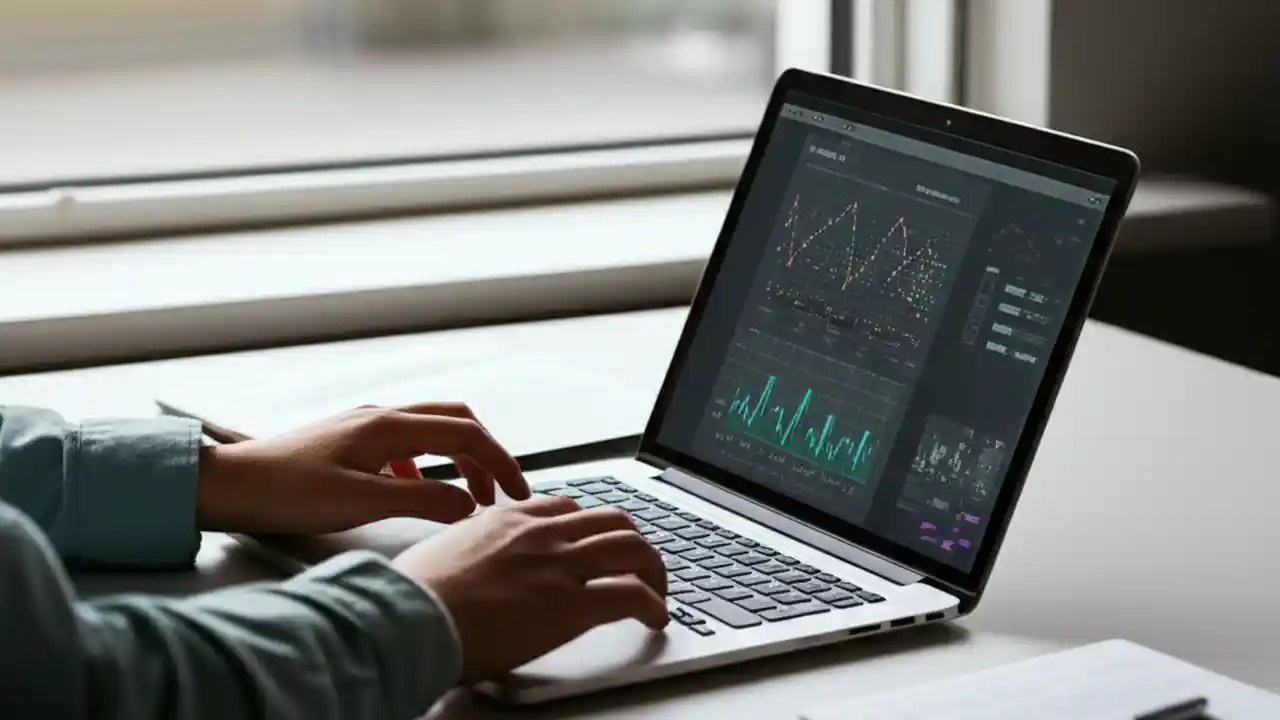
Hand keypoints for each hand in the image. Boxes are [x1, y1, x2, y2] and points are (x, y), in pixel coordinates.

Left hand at [196, 403, 530, 533]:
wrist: (229, 485)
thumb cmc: (285, 491)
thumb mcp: (362, 502)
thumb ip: (422, 502)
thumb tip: (469, 506)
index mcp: (388, 427)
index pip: (466, 432)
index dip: (500, 461)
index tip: (519, 491)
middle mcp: (380, 417)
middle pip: (455, 422)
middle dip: (486, 454)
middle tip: (501, 491)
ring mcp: (363, 426)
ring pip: (431, 431)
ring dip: (458, 460)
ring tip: (467, 497)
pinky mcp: (348, 441)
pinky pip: (404, 445)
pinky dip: (427, 466)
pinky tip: (416, 493)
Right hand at [392, 496, 669, 681]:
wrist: (409, 616)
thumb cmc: (414, 594)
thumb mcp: (442, 552)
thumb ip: (467, 548)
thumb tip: (463, 561)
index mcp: (508, 521)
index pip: (565, 509)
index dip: (588, 527)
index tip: (594, 545)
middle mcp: (540, 533)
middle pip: (610, 519)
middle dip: (633, 541)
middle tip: (640, 565)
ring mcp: (558, 564)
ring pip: (631, 547)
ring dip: (654, 569)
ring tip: (659, 590)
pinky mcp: (570, 602)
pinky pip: (631, 594)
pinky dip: (653, 605)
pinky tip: (656, 618)